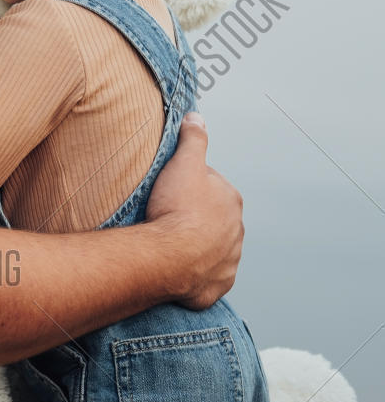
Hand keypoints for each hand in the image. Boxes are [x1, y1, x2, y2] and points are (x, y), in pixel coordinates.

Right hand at [146, 113, 243, 309]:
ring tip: (168, 245)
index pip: (211, 187)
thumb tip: (197, 116)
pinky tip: (177, 269)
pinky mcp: (216, 285)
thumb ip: (192, 139)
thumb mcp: (182, 164)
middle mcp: (236, 231)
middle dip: (194, 219)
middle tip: (165, 218)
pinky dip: (195, 274)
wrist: (169, 258)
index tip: (169, 193)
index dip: (188, 187)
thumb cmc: (176, 210)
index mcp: (231, 200)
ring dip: (195, 247)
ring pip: (212, 249)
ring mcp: (228, 260)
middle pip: (213, 219)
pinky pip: (207, 277)